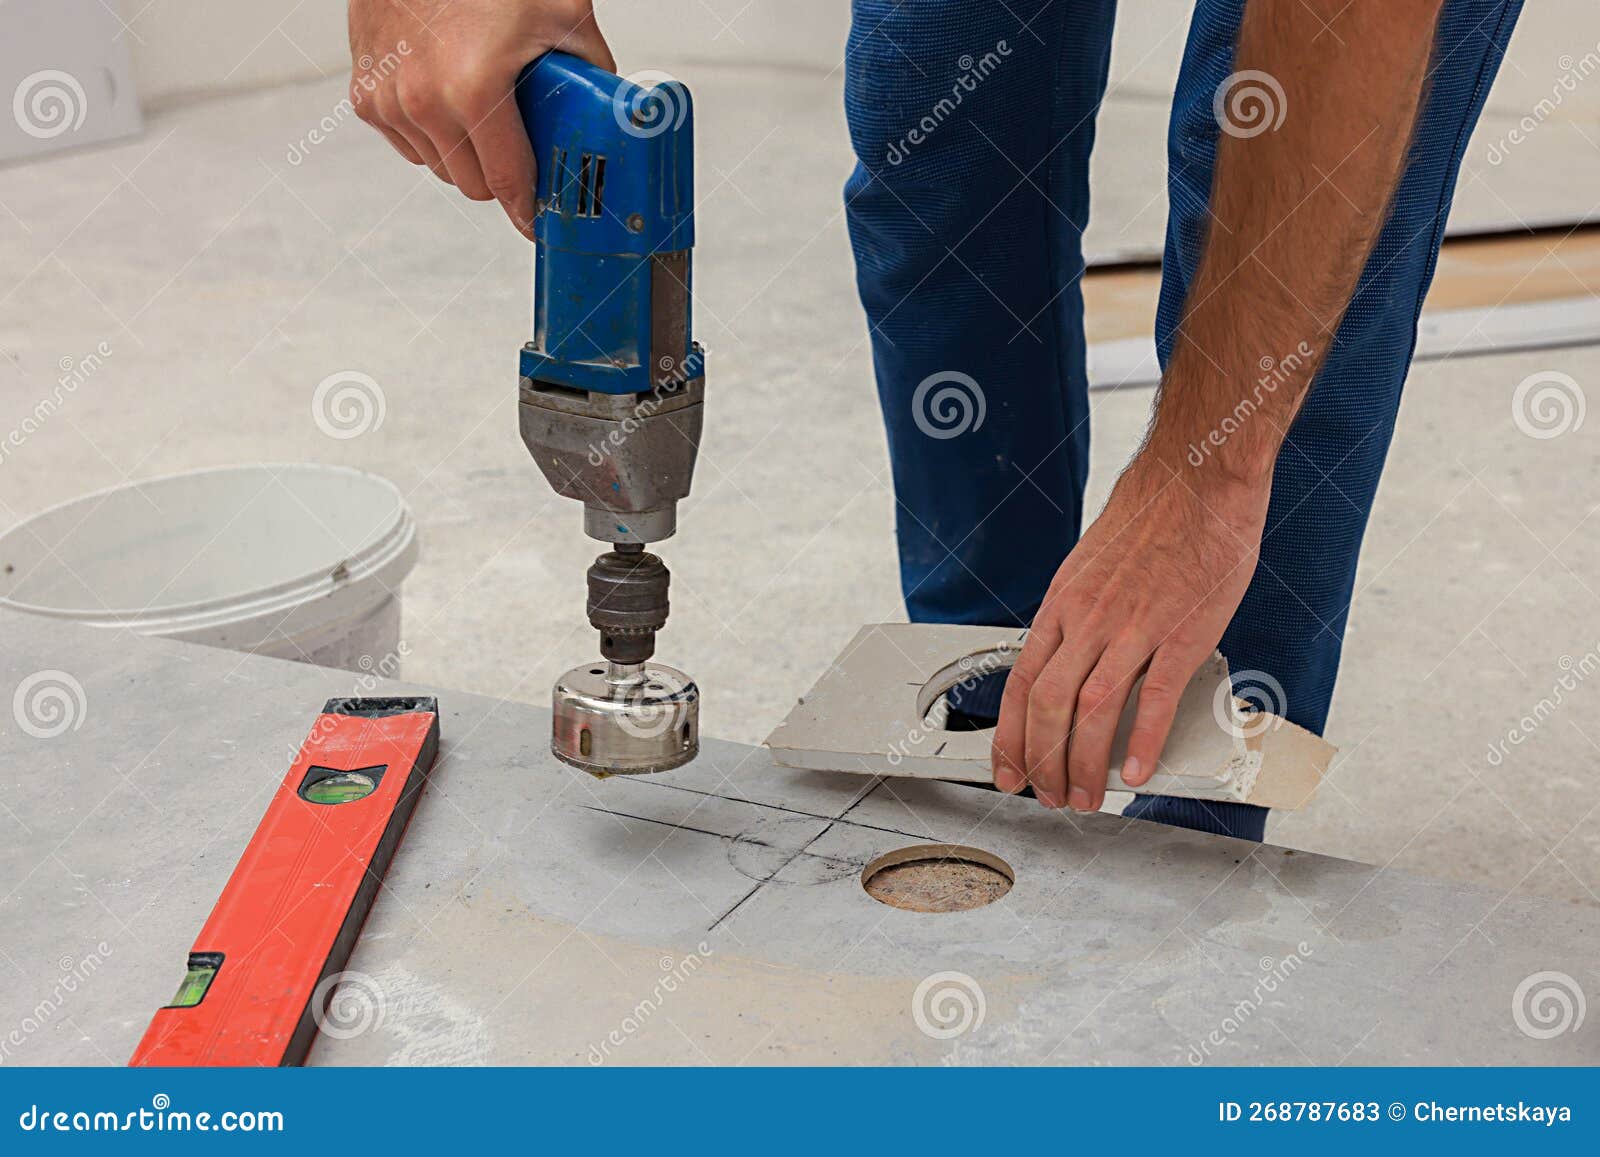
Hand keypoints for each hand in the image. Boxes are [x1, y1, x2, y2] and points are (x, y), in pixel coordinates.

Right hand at [347, 0, 615, 237]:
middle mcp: (423, 102)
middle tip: (521, 146)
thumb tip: (609, 115)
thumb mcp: (562, 13)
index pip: (508, 184)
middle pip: (472, 185)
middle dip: (501, 175)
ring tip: (483, 108)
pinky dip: (430, 131)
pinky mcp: (365, 92)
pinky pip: (407, 141)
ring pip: (439, 166)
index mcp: (475, 91)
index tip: (538, 223)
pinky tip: (448, 96)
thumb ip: (590, 72)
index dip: (529, 211)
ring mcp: (388, 99)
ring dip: (464, 152)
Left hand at [992, 451, 1270, 809]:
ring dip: (1083, 764)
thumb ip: (1078, 614)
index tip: (1007, 769)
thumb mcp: (1089, 565)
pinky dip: (1141, 742)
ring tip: (1085, 796)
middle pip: (1048, 706)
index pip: (1020, 683)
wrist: (1196, 477)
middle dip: (1042, 763)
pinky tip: (1137, 771)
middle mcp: (1088, 618)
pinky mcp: (1180, 632)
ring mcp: (1133, 627)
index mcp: (1063, 603)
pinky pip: (1154, 698)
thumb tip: (1069, 655)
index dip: (1009, 735)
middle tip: (1048, 795)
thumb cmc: (1151, 516)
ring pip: (1091, 711)